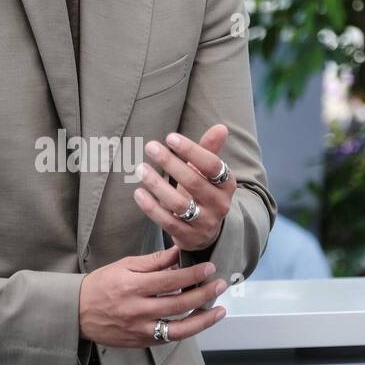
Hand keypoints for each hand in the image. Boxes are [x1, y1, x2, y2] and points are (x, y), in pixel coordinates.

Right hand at [78, 243, 229, 347]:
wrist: (77, 313)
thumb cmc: (100, 286)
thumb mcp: (124, 266)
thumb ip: (153, 262)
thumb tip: (178, 253)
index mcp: (132, 287)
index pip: (170, 281)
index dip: (193, 275)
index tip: (209, 268)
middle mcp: (137, 310)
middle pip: (179, 304)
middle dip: (204, 294)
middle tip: (220, 285)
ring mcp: (140, 329)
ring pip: (179, 328)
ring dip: (203, 320)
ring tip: (219, 311)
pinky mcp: (141, 342)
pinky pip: (169, 338)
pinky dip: (186, 330)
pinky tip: (199, 322)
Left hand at [133, 123, 236, 251]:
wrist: (207, 231)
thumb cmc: (203, 191)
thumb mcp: (208, 172)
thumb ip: (210, 150)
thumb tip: (221, 127)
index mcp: (227, 184)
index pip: (212, 165)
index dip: (191, 150)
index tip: (170, 137)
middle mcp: (220, 204)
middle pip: (194, 182)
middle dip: (170, 163)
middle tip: (150, 147)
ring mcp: (205, 223)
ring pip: (179, 204)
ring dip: (158, 185)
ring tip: (141, 169)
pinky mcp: (189, 237)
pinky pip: (167, 222)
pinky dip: (151, 207)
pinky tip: (138, 193)